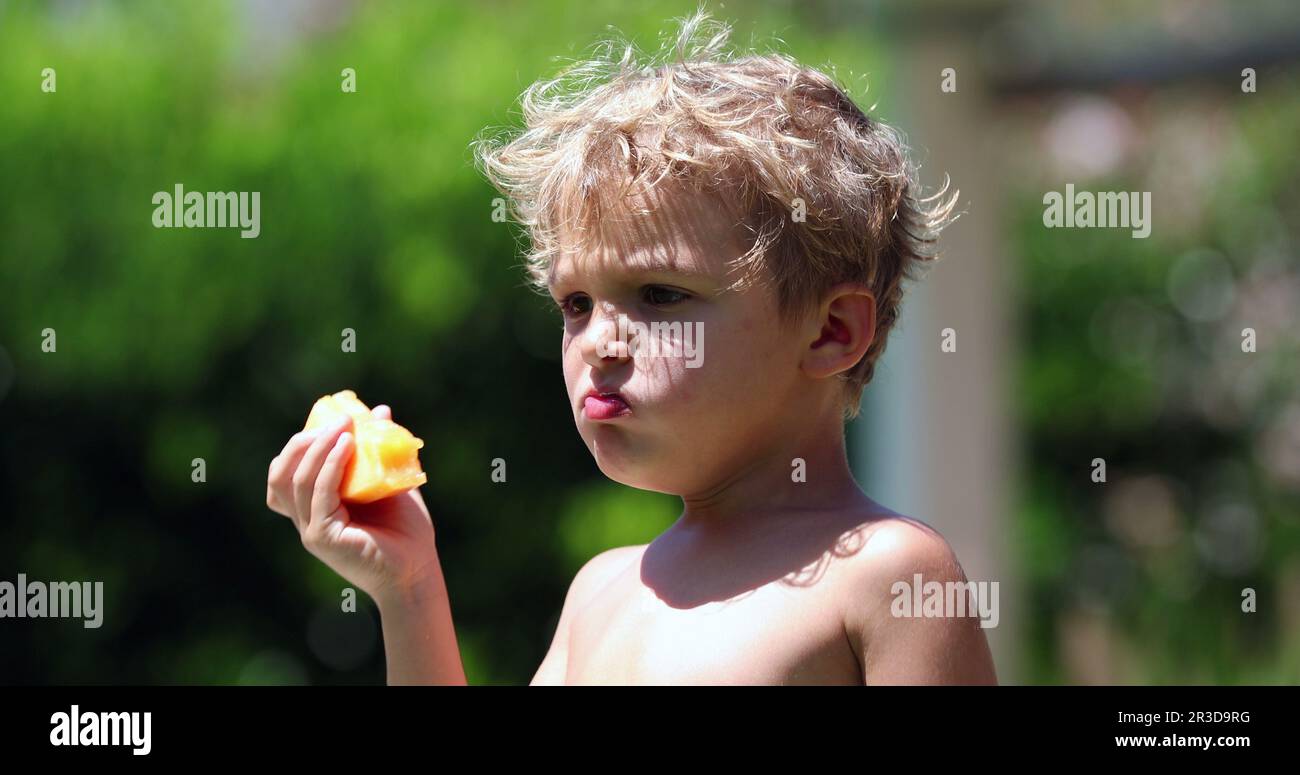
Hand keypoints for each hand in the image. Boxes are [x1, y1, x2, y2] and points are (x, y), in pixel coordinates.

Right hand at [266, 404, 439, 605]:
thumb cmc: (406, 530)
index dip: (300, 445)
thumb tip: (381, 410)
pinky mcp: (323, 538)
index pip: (285, 473)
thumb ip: (380, 451)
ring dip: (318, 447)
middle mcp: (306, 520)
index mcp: (315, 508)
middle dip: (302, 442)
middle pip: (280, 475)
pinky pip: (320, 494)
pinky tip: (348, 445)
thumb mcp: (389, 481)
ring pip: (295, 481)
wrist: (419, 569)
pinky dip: (331, 465)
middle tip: (336, 420)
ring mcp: (311, 530)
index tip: (331, 420)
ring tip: (344, 426)